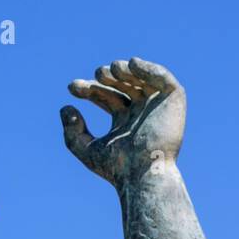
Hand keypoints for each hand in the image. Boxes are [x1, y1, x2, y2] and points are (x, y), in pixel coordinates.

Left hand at [61, 58, 186, 184]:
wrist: (141, 174)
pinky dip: (151, 69)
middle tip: (97, 75)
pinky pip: (165, 80)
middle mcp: (141, 112)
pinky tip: (133, 64)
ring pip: (142, 79)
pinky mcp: (174, 104)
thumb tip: (65, 107)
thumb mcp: (85, 148)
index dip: (89, 88)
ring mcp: (157, 107)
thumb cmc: (116, 168)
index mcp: (124, 121)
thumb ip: (71, 130)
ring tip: (111, 70)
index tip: (72, 88)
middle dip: (107, 77)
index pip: (106, 96)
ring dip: (126, 70)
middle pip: (123, 85)